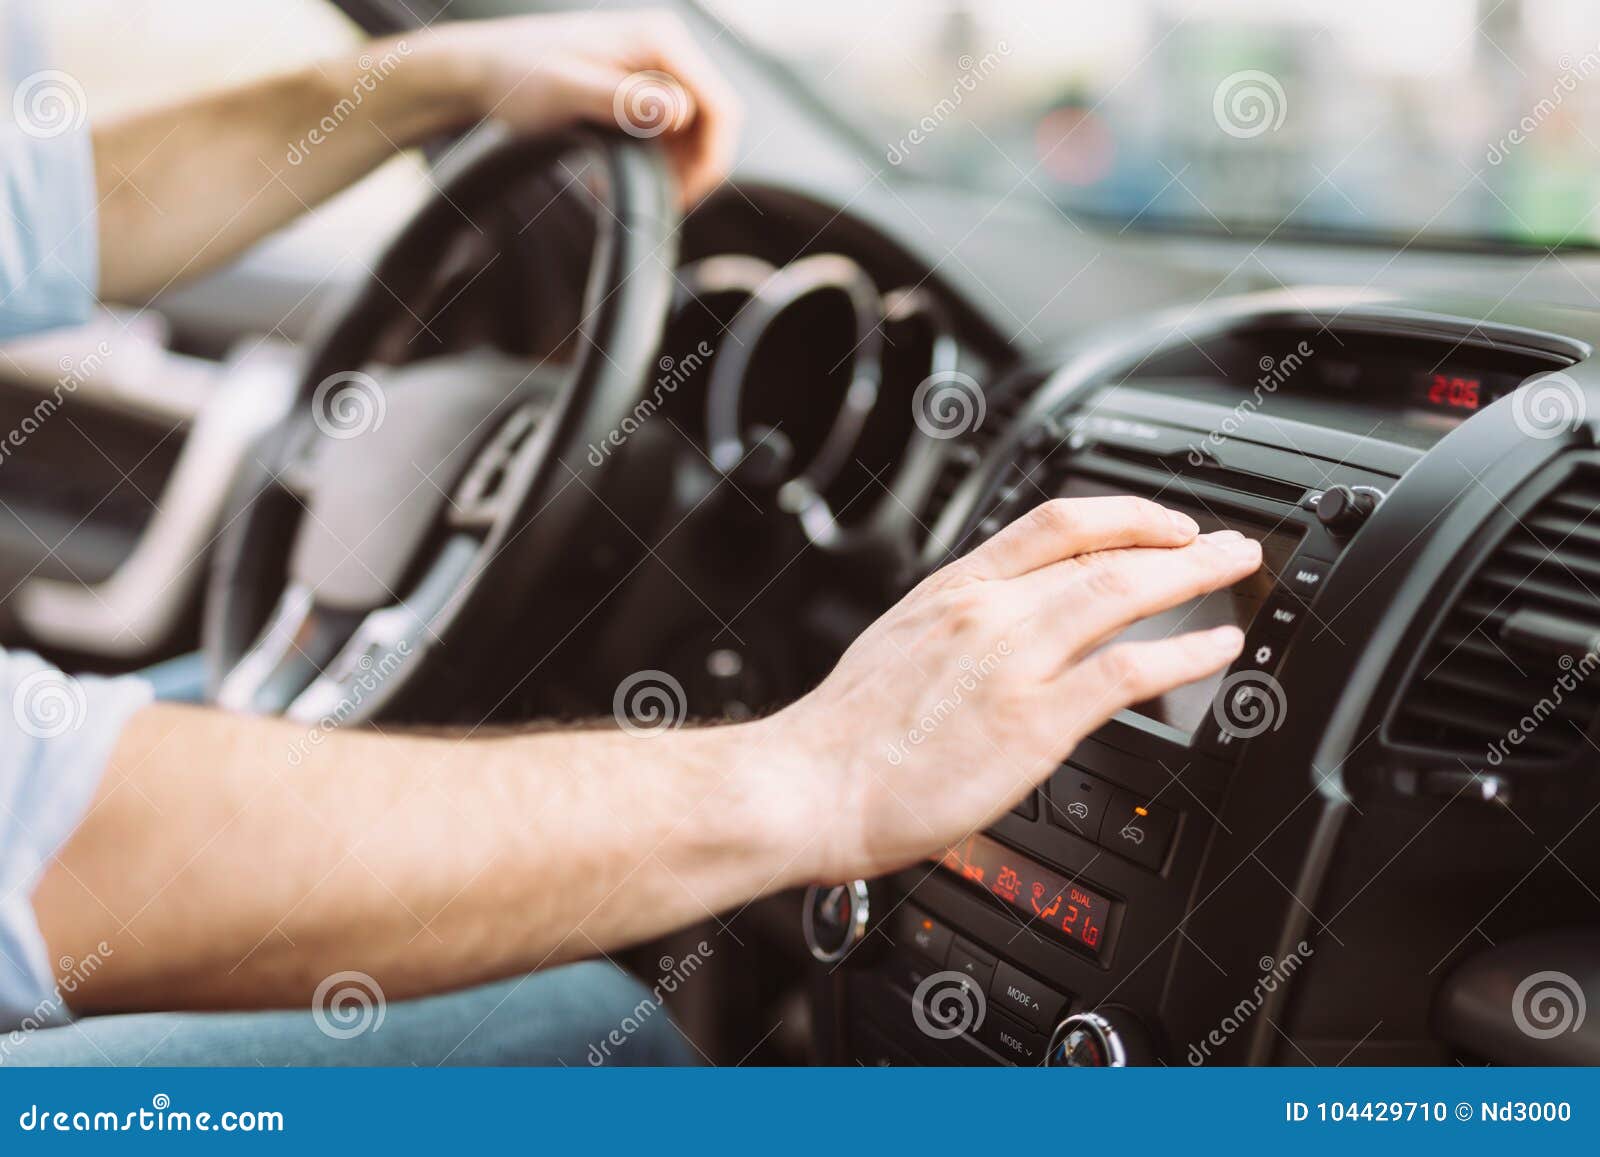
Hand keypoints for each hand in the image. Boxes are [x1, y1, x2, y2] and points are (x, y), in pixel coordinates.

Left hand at [411, 10, 739, 202]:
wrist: (485, 68)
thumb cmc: (518, 76)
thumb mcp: (567, 90)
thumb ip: (623, 100)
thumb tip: (678, 112)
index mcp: (658, 40)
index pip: (718, 106)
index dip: (711, 159)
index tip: (682, 196)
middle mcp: (665, 47)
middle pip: (712, 120)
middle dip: (694, 168)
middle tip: (661, 203)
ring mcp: (655, 66)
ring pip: (694, 131)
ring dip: (674, 168)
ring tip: (632, 190)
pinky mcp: (642, 86)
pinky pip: (670, 130)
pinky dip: (655, 160)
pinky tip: (621, 174)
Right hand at [763, 496, 1260, 882]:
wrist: (805, 786)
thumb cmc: (841, 737)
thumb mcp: (896, 648)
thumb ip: (953, 630)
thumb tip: (995, 633)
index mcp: (952, 591)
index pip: (1052, 524)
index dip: (1121, 514)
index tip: (1158, 523)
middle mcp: (986, 612)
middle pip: (1102, 551)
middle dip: (1176, 540)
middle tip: (1222, 542)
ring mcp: (1012, 662)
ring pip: (1123, 593)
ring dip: (1193, 576)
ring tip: (1235, 571)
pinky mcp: (1032, 721)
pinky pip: (1129, 670)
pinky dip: (1185, 653)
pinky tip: (1216, 649)